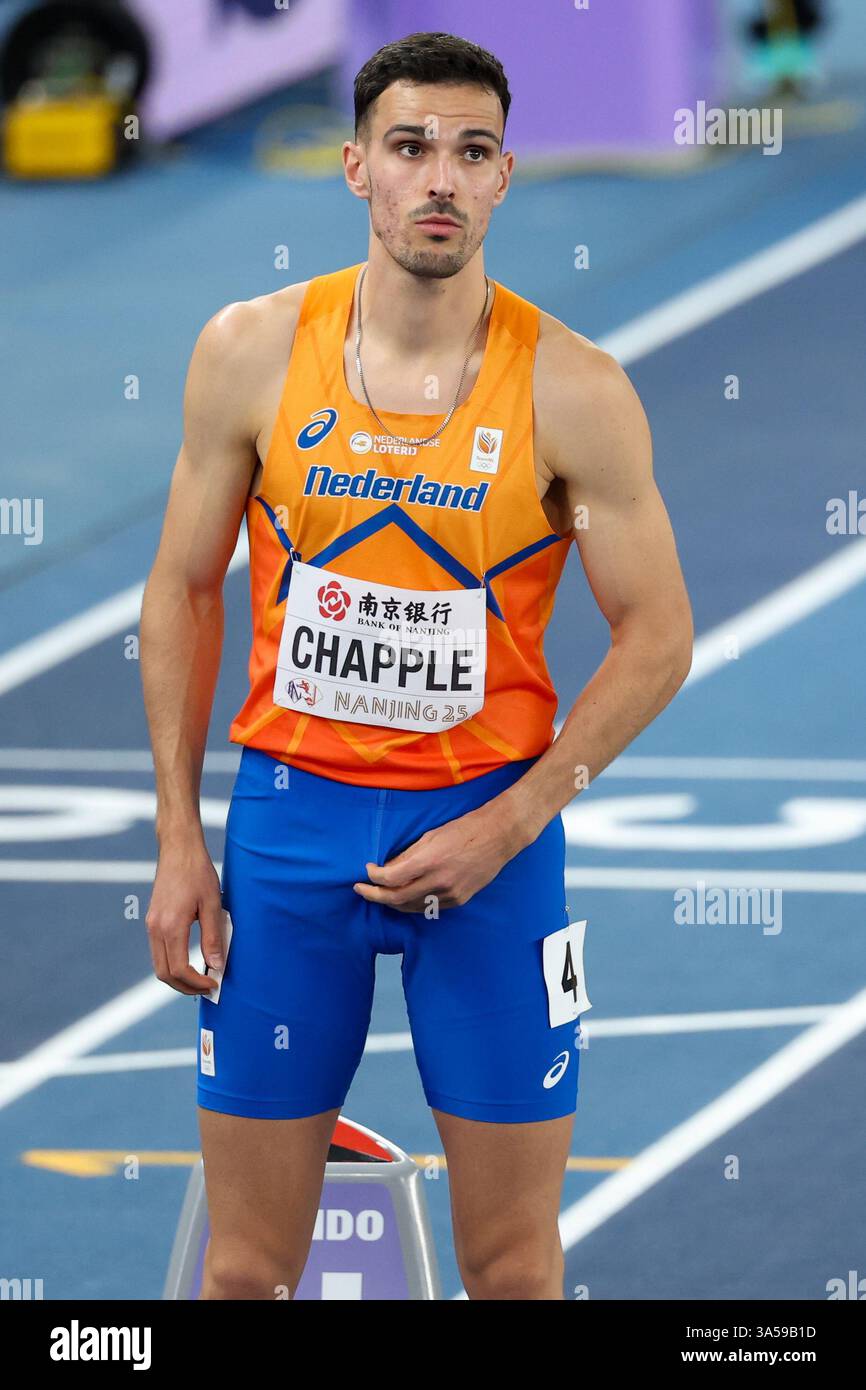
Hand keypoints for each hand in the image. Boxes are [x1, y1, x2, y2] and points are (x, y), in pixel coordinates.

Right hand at [145, 837, 224, 993]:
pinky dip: (172, 964)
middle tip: (208, 987)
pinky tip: (190, 961)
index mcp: (171, 926)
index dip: (197, 983)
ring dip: (178, 977)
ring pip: (159, 965)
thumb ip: (213, 937)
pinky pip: (158, 952)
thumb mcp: (212, 904)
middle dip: (186, 987)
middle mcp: (156, 929)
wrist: (178, 849)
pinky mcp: (152, 920)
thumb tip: (217, 965)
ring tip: (201, 978)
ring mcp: (151, 925)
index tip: (214, 983)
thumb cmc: (197, 872)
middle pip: (165, 973)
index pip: (180, 969)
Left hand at [352, 800, 523, 913]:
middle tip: (361, 889)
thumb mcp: (431, 836)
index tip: (367, 870)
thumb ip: (407, 856)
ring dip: (392, 902)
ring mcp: (450, 894)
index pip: (392, 878)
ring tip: (381, 893)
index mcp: (430, 861)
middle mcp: (439, 881)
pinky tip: (406, 896)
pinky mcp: (459, 900)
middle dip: (375, 896)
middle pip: (397, 898)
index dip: (374, 877)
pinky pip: (429, 907)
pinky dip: (413, 903)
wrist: (499, 836)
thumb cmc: (464, 829)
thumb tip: (387, 869)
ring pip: (411, 907)